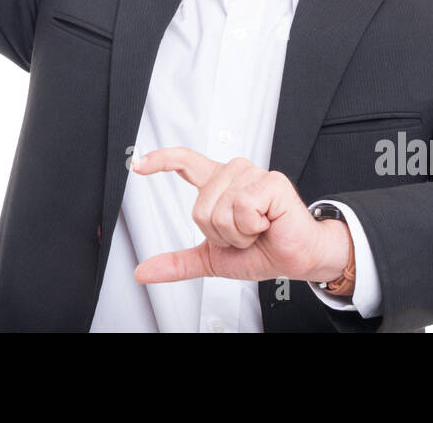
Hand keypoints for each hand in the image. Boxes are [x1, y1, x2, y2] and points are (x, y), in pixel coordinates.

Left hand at [131, 147, 352, 287]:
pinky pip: (242, 207)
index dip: (160, 161)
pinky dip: (252, 227)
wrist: (294, 258)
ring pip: (220, 210)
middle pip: (200, 207)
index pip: (184, 162)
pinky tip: (267, 224)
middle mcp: (232, 174)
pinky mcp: (270, 182)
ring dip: (238, 233)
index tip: (138, 165)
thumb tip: (143, 271)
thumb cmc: (260, 251)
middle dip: (220, 234)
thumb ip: (177, 262)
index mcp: (217, 185)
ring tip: (256, 230)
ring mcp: (251, 175)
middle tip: (243, 235)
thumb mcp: (211, 258)